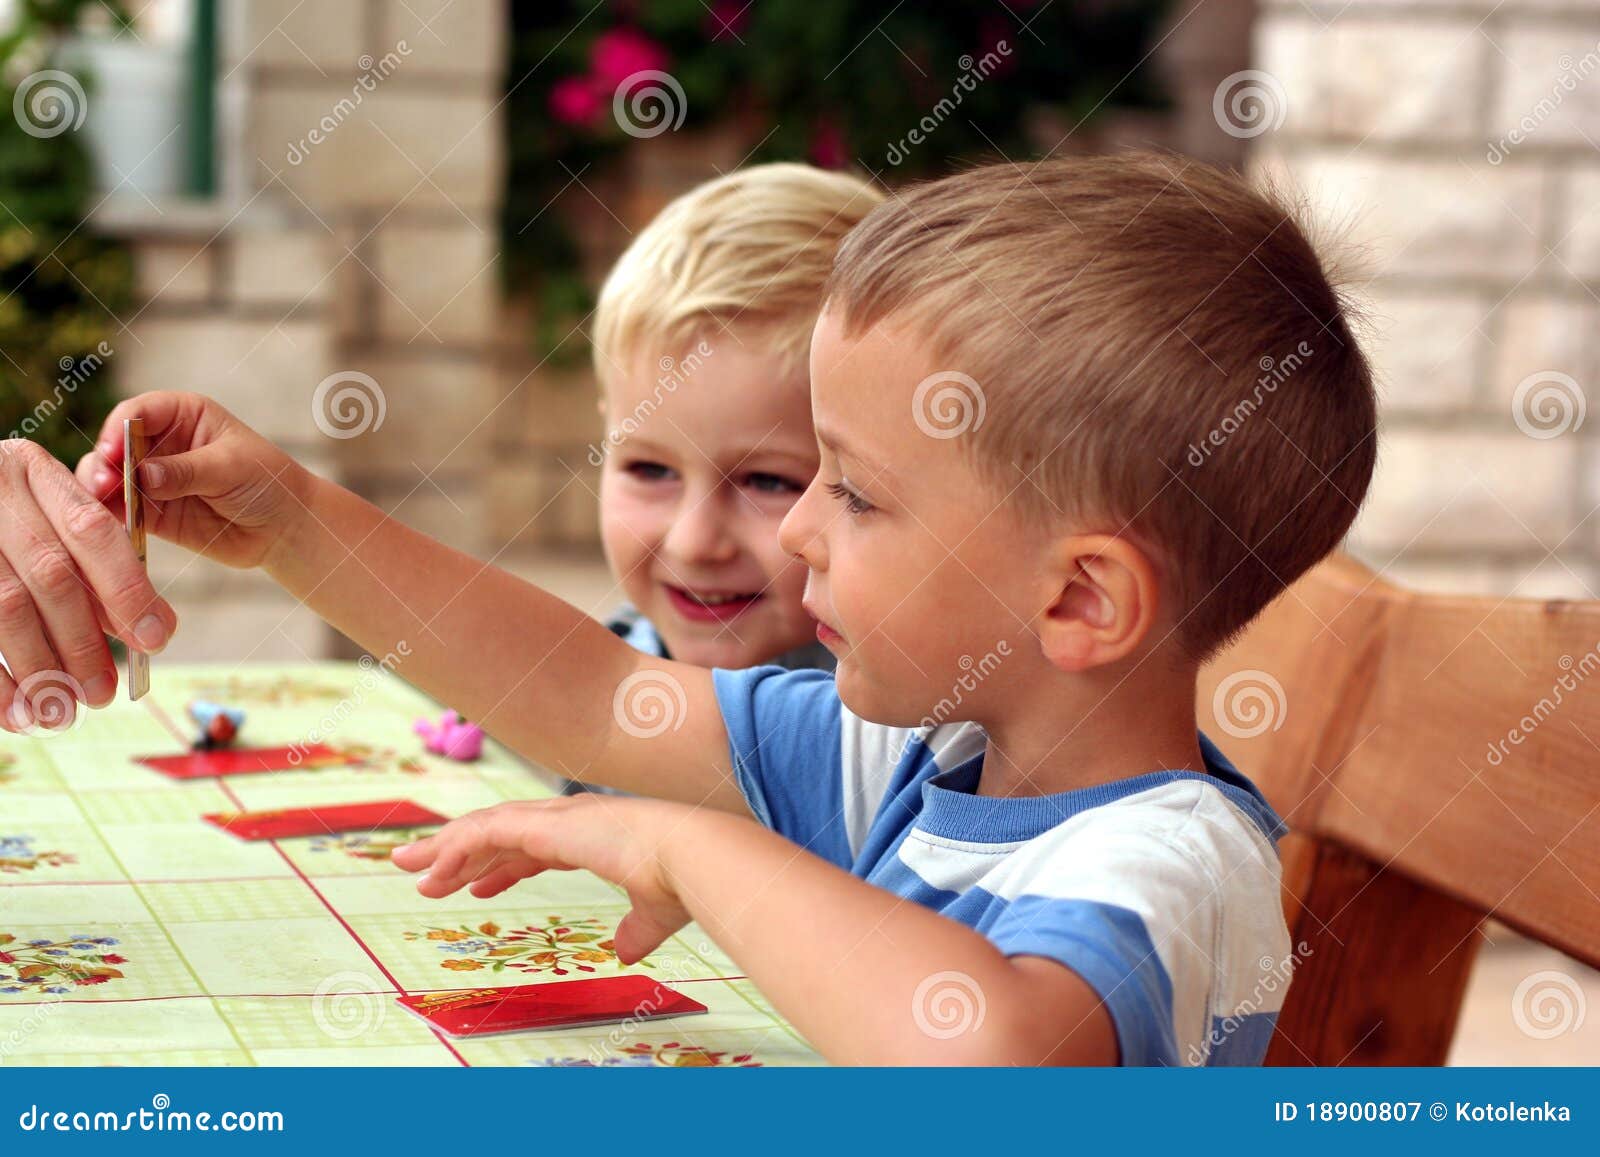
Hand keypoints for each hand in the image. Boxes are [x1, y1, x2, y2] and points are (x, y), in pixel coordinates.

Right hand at [0, 438, 177, 728]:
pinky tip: (17, 713)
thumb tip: (150, 630)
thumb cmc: (4, 522)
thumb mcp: (46, 521)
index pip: (92, 531)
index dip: (128, 588)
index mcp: (32, 473)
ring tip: (60, 715)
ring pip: (5, 606)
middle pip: (50, 575)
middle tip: (103, 694)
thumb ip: (93, 568)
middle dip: (83, 642)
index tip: (157, 639)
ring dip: (38, 668)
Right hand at [74, 391, 312, 571]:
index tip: (113, 451)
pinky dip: (110, 516)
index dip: (120, 428)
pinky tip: (105, 523)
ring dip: (100, 490)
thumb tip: (144, 475)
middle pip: (116, 445)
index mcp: (183, 414)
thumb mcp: (231, 468)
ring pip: (111, 478)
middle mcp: (162, 443)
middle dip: (104, 463)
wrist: (285, 527)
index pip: (139, 412)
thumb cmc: (268, 483)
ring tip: (101, 503)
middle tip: (104, 483)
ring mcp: (153, 478)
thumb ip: (187, 471)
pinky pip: (121, 511)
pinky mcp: (152, 512)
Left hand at [391, 795, 695, 963]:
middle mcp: (570, 819)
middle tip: (422, 871)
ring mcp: (556, 818)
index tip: (478, 888)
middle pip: (500, 830)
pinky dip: (454, 849)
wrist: (691, 857)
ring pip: (484, 827)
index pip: (534, 844)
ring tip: (407, 866)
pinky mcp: (544, 826)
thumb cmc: (683, 881)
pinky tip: (433, 870)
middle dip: (459, 851)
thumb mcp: (654, 914)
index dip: (502, 865)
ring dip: (443, 848)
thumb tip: (625, 951)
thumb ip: (635, 931)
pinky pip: (484, 833)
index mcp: (594, 833)